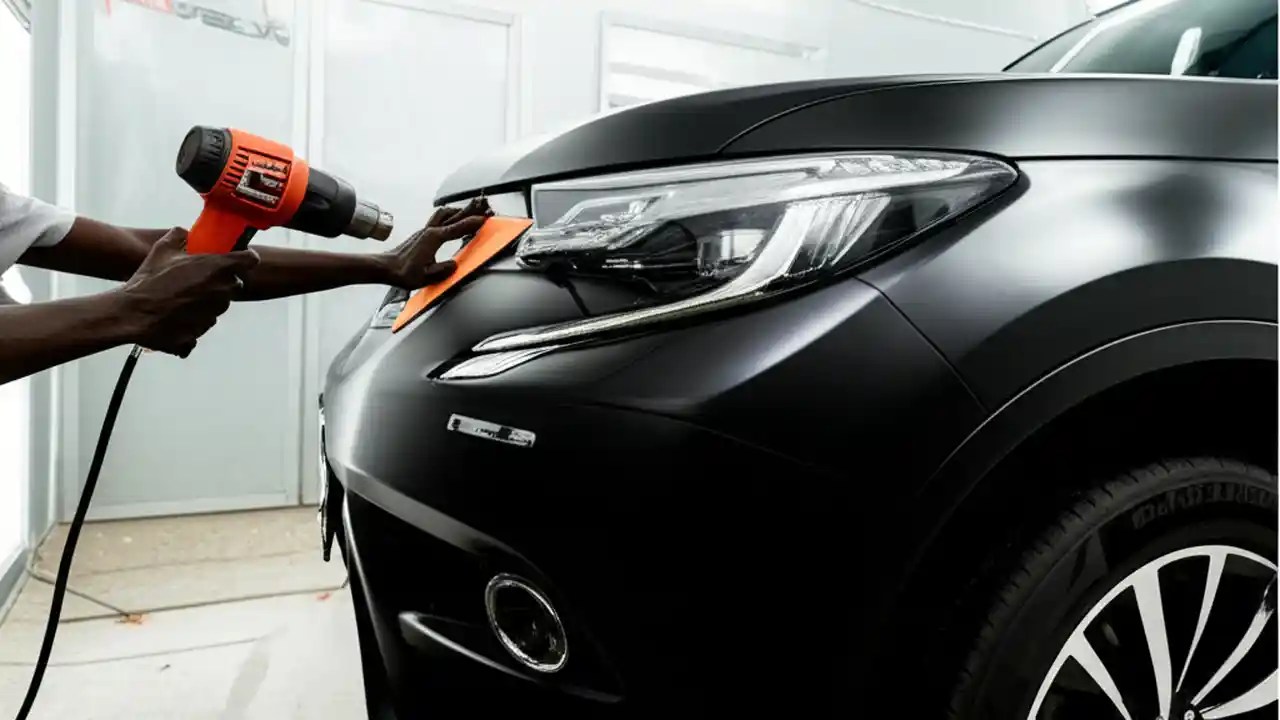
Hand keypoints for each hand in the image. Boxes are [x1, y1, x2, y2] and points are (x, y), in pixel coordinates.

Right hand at [119, 228, 259, 357]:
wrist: (132, 313)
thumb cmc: (149, 279)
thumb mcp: (162, 249)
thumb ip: (178, 236)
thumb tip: (185, 232)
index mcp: (217, 268)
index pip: (250, 260)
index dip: (245, 257)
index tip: (238, 258)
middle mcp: (221, 292)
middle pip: (234, 284)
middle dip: (222, 281)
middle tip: (200, 279)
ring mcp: (213, 315)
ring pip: (219, 306)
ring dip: (208, 302)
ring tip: (182, 298)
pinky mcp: (200, 332)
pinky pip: (202, 324)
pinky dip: (193, 321)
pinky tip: (175, 315)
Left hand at [381, 198, 492, 288]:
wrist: (385, 268)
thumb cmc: (404, 273)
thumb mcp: (427, 276)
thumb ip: (443, 270)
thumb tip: (454, 264)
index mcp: (433, 239)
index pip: (457, 228)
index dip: (472, 223)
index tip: (484, 219)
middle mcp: (429, 231)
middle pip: (452, 215)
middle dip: (468, 210)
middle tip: (482, 206)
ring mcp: (424, 231)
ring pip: (443, 213)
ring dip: (457, 211)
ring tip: (468, 211)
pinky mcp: (421, 234)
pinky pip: (437, 219)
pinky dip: (448, 216)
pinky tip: (451, 220)